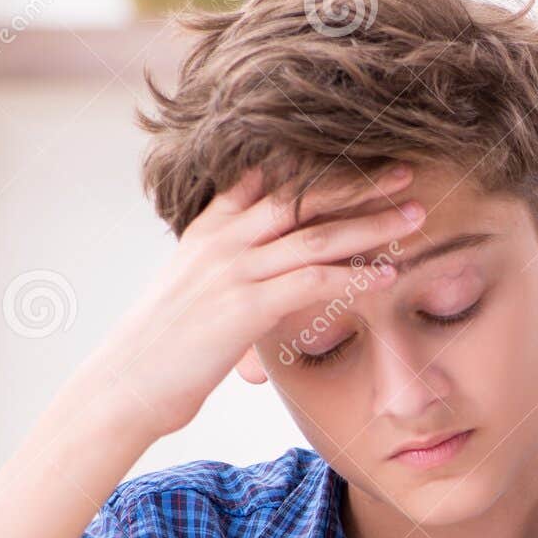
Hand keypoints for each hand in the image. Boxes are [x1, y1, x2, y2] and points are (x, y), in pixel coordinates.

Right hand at [68, 164, 422, 440]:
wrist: (123, 386)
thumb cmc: (161, 349)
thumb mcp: (192, 290)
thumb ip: (227, 266)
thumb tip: (265, 272)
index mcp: (208, 229)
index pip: (269, 180)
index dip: (318, 164)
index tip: (362, 151)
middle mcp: (222, 240)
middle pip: (301, 197)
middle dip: (357, 182)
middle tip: (404, 169)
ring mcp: (232, 271)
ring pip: (315, 235)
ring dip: (371, 224)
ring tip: (414, 215)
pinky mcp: (243, 308)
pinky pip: (312, 282)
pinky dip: (355, 276)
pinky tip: (389, 275)